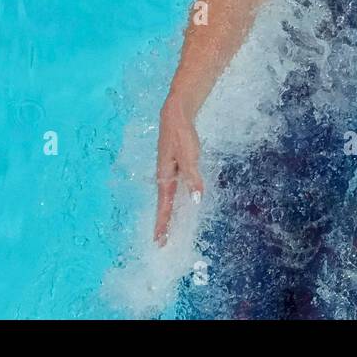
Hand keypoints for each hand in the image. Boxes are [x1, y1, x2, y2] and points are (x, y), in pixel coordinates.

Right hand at [153, 97, 204, 244]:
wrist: (176, 114)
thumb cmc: (181, 135)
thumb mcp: (190, 156)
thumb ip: (193, 178)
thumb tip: (196, 199)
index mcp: (165, 177)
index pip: (164, 207)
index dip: (162, 224)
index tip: (159, 241)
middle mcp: (164, 177)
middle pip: (164, 206)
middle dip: (163, 224)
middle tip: (161, 242)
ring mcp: (168, 172)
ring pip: (168, 198)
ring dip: (167, 214)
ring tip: (167, 229)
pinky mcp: (174, 167)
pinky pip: (173, 190)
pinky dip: (174, 201)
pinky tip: (178, 205)